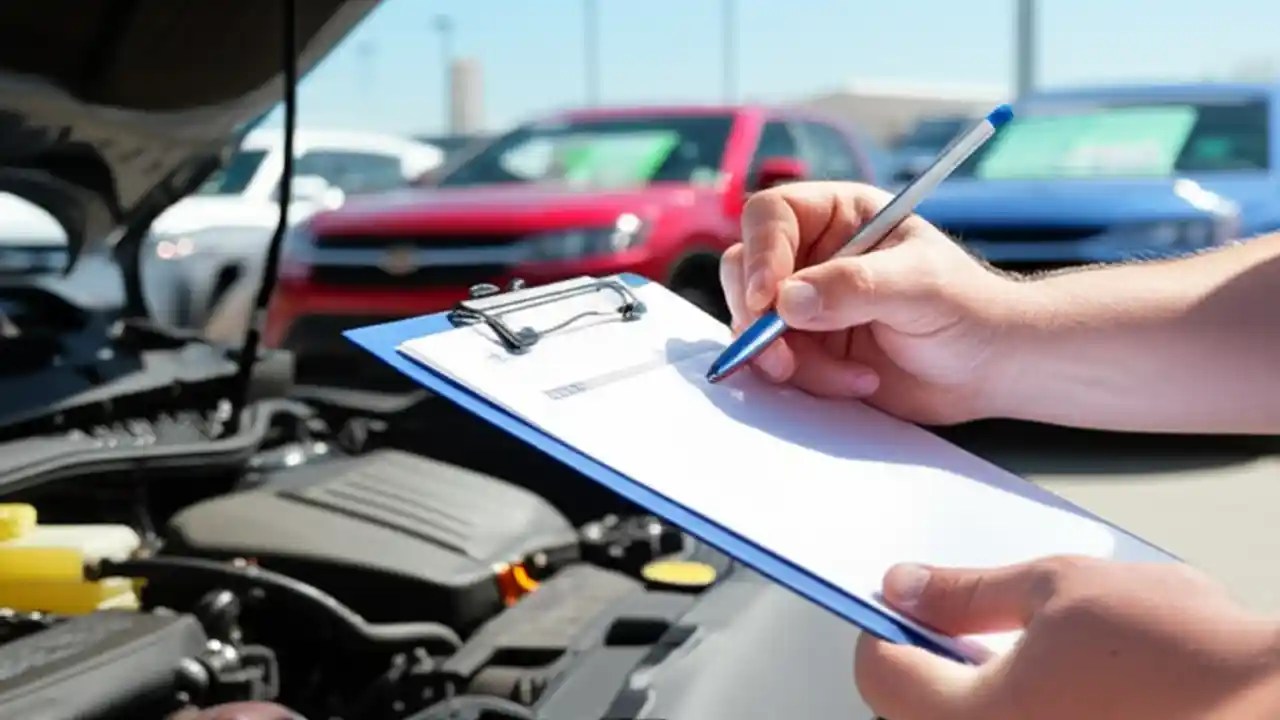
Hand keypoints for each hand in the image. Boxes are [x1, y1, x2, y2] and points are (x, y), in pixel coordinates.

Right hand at [720, 181, 1025, 423]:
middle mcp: (812, 254)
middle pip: (744, 269)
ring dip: (786, 358)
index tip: (769, 300)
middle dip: (757, 316)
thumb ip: (855, 288)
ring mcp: (805, 303)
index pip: (771, 216)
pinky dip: (803, 380)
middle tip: (784, 354)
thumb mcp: (919, 287)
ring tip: (850, 376)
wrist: (989, 369)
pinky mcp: (806, 348)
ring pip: (752, 323)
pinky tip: (856, 382)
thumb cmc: (968, 310)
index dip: (761, 253)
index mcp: (839, 216)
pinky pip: (772, 361)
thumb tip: (787, 301)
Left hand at [855, 557, 1279, 718]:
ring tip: (1030, 645)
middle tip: (968, 614)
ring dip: (980, 687)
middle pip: (918, 709)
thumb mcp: (1063, 588)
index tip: (906, 599)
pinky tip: (1071, 684)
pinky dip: (1027, 706)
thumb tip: (907, 585)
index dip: (886, 626)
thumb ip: (972, 591)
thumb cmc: (1185, 652)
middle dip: (935, 656)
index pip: (880, 673)